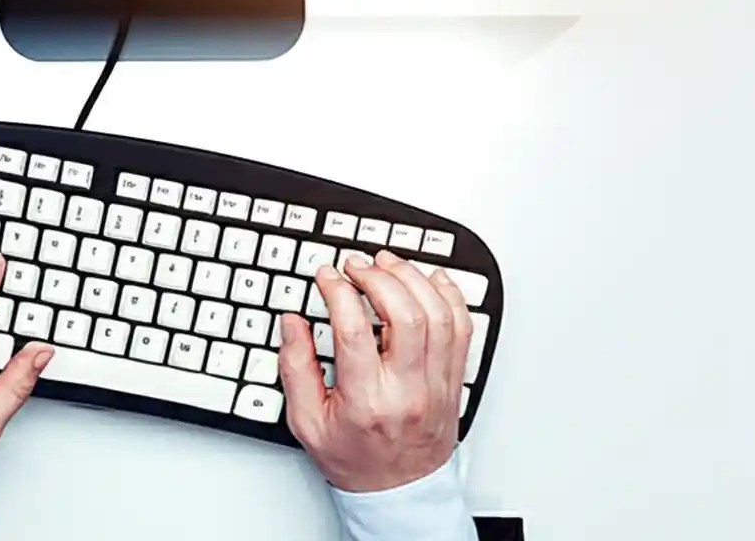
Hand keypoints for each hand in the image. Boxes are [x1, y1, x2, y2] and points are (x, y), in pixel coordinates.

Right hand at [278, 249, 471, 492]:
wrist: (398, 491)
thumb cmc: (354, 458)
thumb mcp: (307, 422)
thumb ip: (295, 368)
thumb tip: (292, 323)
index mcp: (367, 400)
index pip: (354, 331)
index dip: (338, 292)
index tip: (327, 276)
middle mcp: (408, 390)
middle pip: (405, 315)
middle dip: (379, 277)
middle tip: (358, 265)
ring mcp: (437, 383)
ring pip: (439, 315)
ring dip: (413, 278)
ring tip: (388, 263)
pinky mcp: (454, 380)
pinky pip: (462, 328)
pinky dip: (448, 295)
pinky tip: (429, 280)